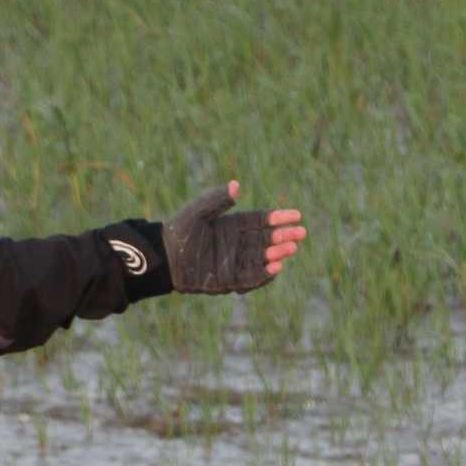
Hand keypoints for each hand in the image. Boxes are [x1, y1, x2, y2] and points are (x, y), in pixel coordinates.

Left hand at [164, 180, 307, 293]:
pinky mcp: (228, 280)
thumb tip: (236, 185)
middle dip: (284, 237)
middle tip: (301, 233)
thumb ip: (217, 200)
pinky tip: (276, 267)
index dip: (279, 218)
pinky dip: (264, 274)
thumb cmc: (179, 232)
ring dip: (278, 255)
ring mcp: (234, 262)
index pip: (261, 221)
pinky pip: (251, 278)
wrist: (165, 258)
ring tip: (291, 249)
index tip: (296, 215)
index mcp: (233, 225)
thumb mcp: (199, 212)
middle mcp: (237, 244)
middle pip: (267, 240)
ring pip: (262, 259)